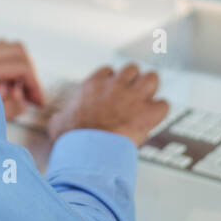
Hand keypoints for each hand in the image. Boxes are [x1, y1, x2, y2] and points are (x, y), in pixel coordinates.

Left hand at [0, 40, 44, 120]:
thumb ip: (10, 107)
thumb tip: (20, 96)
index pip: (20, 66)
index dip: (35, 84)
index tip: (38, 99)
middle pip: (16, 50)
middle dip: (29, 72)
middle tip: (31, 94)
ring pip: (4, 48)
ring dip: (16, 66)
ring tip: (15, 91)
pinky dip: (2, 65)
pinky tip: (0, 86)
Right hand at [46, 64, 167, 146]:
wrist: (89, 151)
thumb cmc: (73, 139)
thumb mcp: (59, 123)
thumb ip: (62, 116)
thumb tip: (57, 119)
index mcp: (94, 84)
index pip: (108, 72)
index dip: (112, 82)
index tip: (111, 93)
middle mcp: (116, 85)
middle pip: (132, 69)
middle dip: (133, 81)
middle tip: (132, 96)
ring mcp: (134, 97)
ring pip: (152, 78)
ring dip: (151, 89)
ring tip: (147, 101)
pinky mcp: (148, 113)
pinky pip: (163, 104)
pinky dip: (160, 111)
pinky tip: (154, 119)